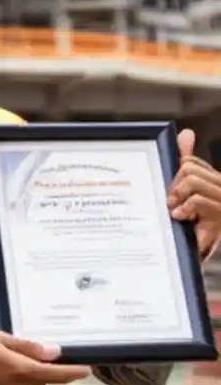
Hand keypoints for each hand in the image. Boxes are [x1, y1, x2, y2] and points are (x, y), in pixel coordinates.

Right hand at [0, 330, 90, 384]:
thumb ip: (27, 347)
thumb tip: (53, 352)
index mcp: (21, 370)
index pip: (57, 374)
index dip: (74, 372)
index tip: (87, 370)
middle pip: (39, 379)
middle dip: (37, 367)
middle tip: (21, 351)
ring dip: (19, 373)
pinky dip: (5, 381)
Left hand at [168, 129, 220, 262]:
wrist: (206, 251)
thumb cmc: (197, 226)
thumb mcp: (186, 196)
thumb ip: (185, 164)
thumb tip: (186, 132)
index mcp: (213, 180)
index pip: (190, 161)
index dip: (175, 173)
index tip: (172, 192)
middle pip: (187, 167)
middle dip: (174, 185)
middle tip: (173, 203)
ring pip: (191, 180)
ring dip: (179, 196)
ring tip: (177, 211)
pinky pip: (197, 199)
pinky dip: (185, 208)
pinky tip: (181, 218)